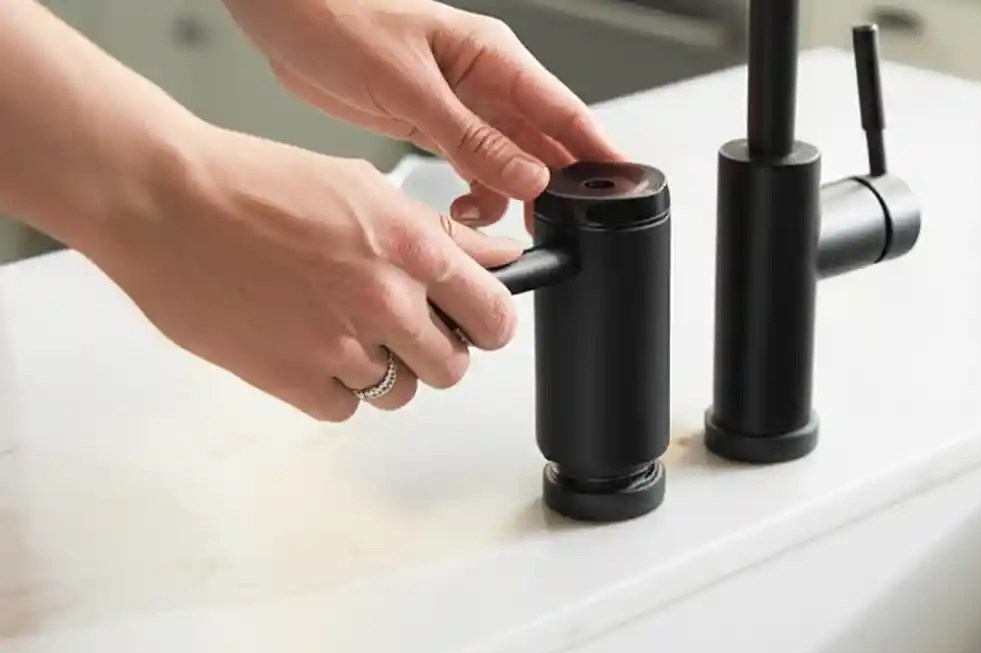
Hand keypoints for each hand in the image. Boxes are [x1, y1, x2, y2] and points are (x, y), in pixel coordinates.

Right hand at [90, 123, 521, 420]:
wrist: (163, 202)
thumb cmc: (254, 185)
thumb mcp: (365, 188)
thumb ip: (441, 234)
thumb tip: (501, 257)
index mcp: (412, 248)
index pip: (495, 315)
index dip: (489, 323)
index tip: (477, 322)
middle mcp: (386, 301)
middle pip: (454, 367)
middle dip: (435, 350)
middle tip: (401, 326)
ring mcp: (341, 347)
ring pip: (400, 392)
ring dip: (382, 368)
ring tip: (338, 324)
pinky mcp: (293, 381)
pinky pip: (345, 408)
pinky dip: (332, 387)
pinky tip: (306, 344)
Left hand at [222, 0, 625, 226]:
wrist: (282, 15)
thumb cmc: (339, 23)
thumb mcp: (410, 88)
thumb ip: (471, 138)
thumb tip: (528, 176)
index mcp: (493, 57)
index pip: (562, 110)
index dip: (596, 151)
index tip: (621, 187)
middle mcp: (485, 81)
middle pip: (542, 142)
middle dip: (554, 185)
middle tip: (560, 227)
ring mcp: (460, 105)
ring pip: (509, 160)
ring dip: (507, 195)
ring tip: (488, 222)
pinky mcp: (432, 124)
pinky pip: (472, 166)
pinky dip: (474, 194)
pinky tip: (461, 211)